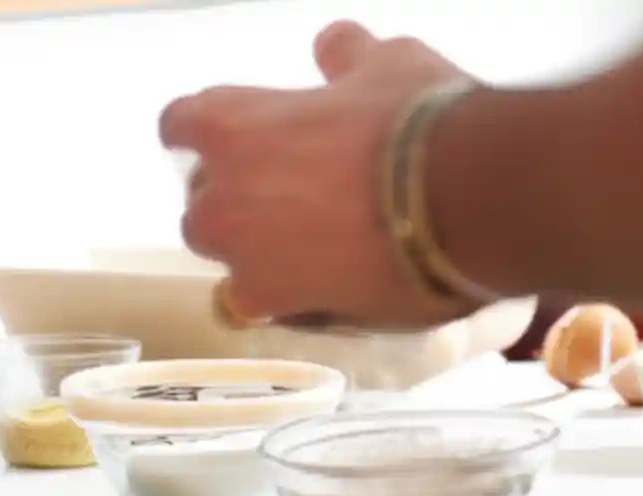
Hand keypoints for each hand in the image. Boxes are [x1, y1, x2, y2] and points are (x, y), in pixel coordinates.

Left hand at [160, 20, 467, 327]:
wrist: (463, 201)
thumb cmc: (418, 120)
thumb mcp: (386, 64)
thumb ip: (346, 56)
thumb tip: (335, 45)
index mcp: (229, 124)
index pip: (179, 125)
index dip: (207, 131)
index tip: (234, 136)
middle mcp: (220, 195)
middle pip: (201, 202)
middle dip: (235, 200)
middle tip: (288, 194)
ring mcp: (244, 256)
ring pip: (226, 259)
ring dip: (255, 253)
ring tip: (310, 247)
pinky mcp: (279, 303)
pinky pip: (264, 303)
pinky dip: (287, 295)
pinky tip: (326, 285)